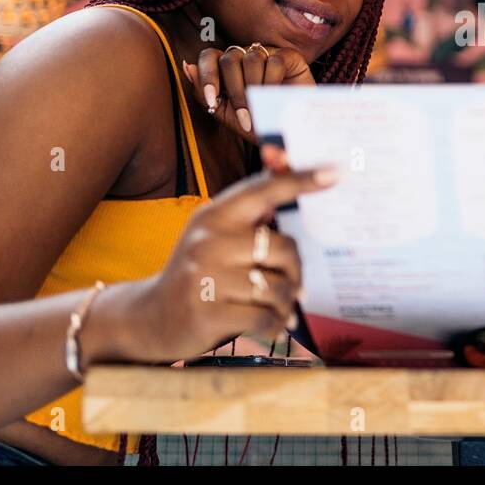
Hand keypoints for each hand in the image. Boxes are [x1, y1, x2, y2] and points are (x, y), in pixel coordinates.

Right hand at [122, 148, 335, 362]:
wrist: (149, 318)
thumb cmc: (199, 273)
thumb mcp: (216, 236)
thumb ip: (250, 210)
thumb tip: (282, 158)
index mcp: (215, 216)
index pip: (264, 190)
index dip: (301, 181)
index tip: (335, 173)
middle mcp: (209, 242)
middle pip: (284, 248)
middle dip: (296, 271)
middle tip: (292, 284)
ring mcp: (205, 278)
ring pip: (279, 288)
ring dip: (286, 303)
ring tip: (279, 307)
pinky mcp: (207, 314)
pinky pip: (265, 318)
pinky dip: (275, 325)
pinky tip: (271, 325)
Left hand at [181, 44, 313, 143]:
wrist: (290, 133)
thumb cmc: (259, 122)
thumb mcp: (226, 114)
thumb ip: (204, 93)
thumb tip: (187, 66)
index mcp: (227, 68)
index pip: (209, 57)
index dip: (207, 76)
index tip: (212, 100)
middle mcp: (245, 56)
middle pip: (229, 58)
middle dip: (234, 90)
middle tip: (245, 114)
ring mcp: (267, 54)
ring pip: (251, 58)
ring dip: (254, 87)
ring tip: (261, 106)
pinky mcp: (289, 57)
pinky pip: (274, 61)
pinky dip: (272, 82)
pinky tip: (276, 95)